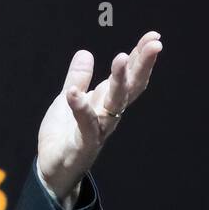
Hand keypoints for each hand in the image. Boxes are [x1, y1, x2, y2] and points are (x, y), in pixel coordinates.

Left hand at [35, 30, 162, 203]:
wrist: (53, 172)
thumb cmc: (63, 136)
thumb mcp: (68, 100)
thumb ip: (78, 79)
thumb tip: (86, 53)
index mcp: (106, 102)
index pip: (129, 77)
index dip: (141, 57)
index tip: (154, 37)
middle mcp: (108, 116)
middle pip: (130, 88)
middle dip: (142, 65)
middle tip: (155, 44)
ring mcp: (98, 131)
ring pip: (113, 105)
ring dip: (118, 81)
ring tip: (121, 57)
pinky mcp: (83, 146)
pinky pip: (85, 126)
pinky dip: (80, 108)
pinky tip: (74, 92)